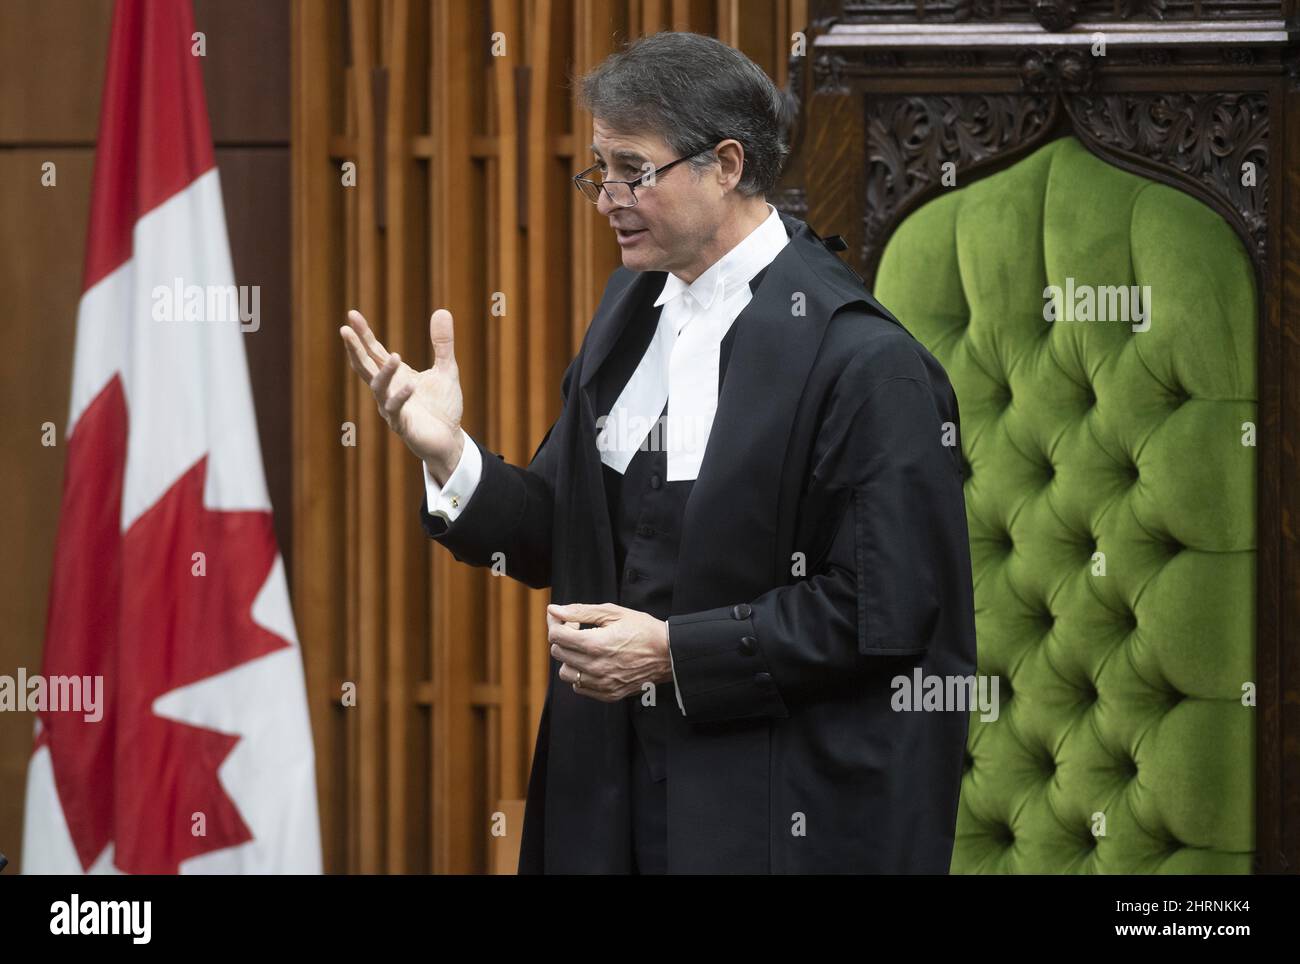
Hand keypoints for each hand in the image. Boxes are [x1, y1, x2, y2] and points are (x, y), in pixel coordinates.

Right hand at [339, 308, 464, 480]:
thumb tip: (442, 310)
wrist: (449, 439)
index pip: (373, 351)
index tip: (352, 314)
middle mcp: (387, 390)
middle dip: (354, 349)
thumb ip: (443, 343)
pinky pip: (397, 409)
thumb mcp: (447, 369)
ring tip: (395, 355)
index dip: (363, 334)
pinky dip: (402, 396)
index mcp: (395, 375)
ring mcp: (391, 408)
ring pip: (379, 388)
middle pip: (365, 366)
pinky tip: (411, 384)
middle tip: (344, 330)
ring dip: (385, 372)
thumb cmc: (442, 406)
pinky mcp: (402, 425)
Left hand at [547, 602, 671, 701]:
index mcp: (595, 644)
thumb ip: (580, 611)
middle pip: (558, 653)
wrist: (669, 654)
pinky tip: (595, 663)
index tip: (572, 621)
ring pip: (566, 673)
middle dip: (564, 639)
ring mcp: (602, 683)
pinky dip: (582, 675)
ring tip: (587, 650)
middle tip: (582, 631)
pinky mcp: (608, 694)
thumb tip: (553, 610)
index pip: (556, 636)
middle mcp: (596, 667)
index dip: (559, 624)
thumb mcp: (613, 612)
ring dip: (570, 659)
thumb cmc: (643, 629)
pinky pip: (579, 687)